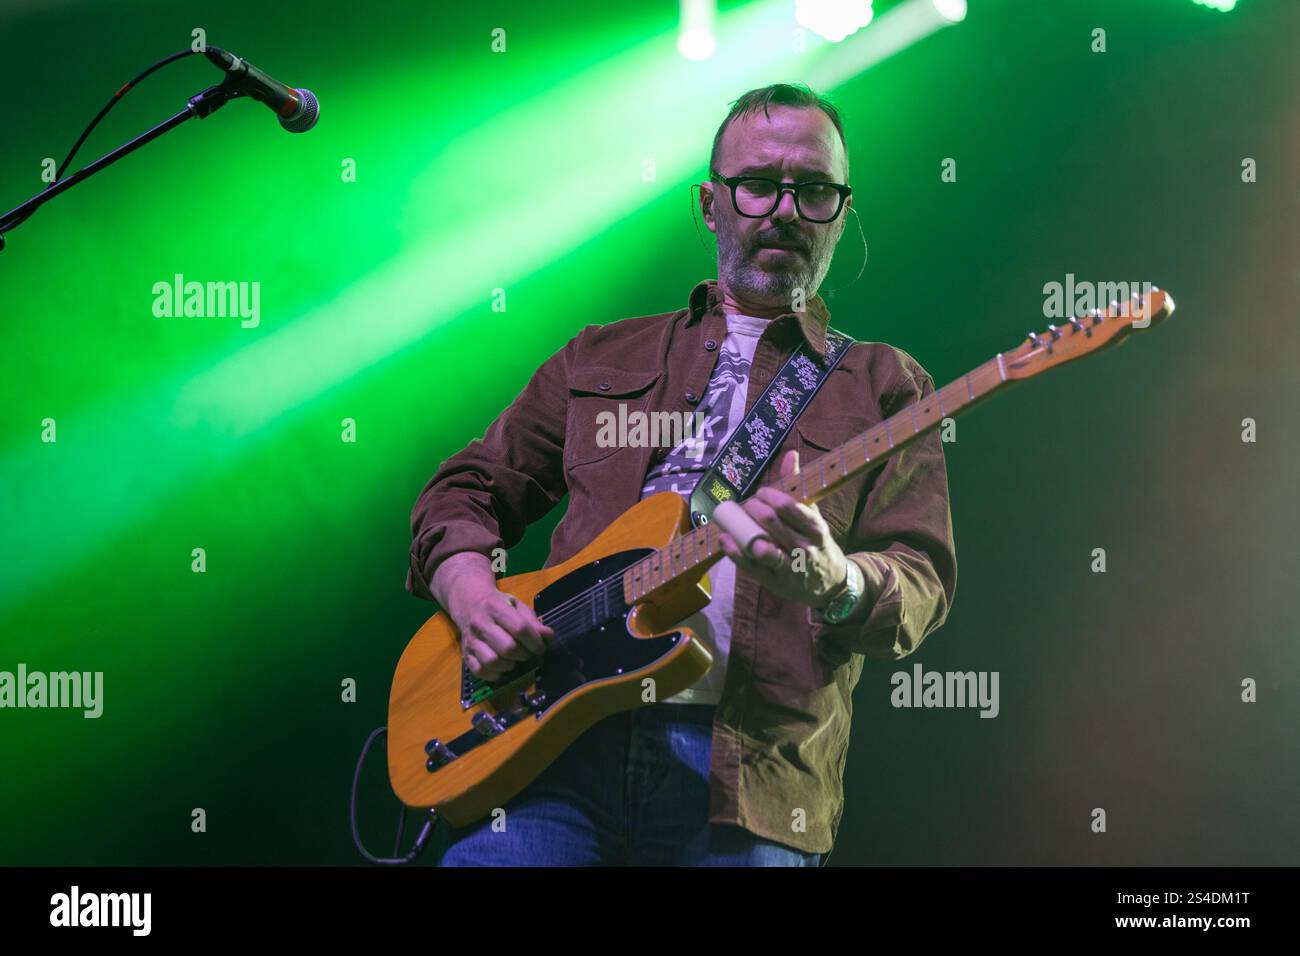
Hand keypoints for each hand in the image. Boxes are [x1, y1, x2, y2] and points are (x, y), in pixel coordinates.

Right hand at [444, 570, 553, 681]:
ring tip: (514, 660)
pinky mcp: (465, 653)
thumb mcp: (516, 606)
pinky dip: (494, 674)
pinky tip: (501, 667)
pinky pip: (480, 671)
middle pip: (507, 648)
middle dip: (524, 654)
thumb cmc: (498, 604)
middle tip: (527, 653)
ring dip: (509, 665)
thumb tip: (548, 636)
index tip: (541, 647)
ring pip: (492, 662)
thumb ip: (532, 621)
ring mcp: (471, 640)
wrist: (469, 602)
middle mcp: (480, 623)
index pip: (520, 628)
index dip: (535, 642)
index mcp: (495, 607)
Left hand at [718, 449, 848, 608]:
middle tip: (747, 505)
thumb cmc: (816, 543)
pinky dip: (734, 551)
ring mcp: (788, 567)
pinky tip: (725, 539)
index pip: (786, 505)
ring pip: (760, 546)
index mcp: (815, 528)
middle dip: (751, 508)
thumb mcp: (813, 516)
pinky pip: (749, 566)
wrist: (830, 584)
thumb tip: (790, 454)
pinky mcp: (773, 581)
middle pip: (769, 522)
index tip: (761, 494)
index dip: (767, 495)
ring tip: (735, 521)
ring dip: (742, 529)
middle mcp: (803, 548)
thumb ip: (798, 487)